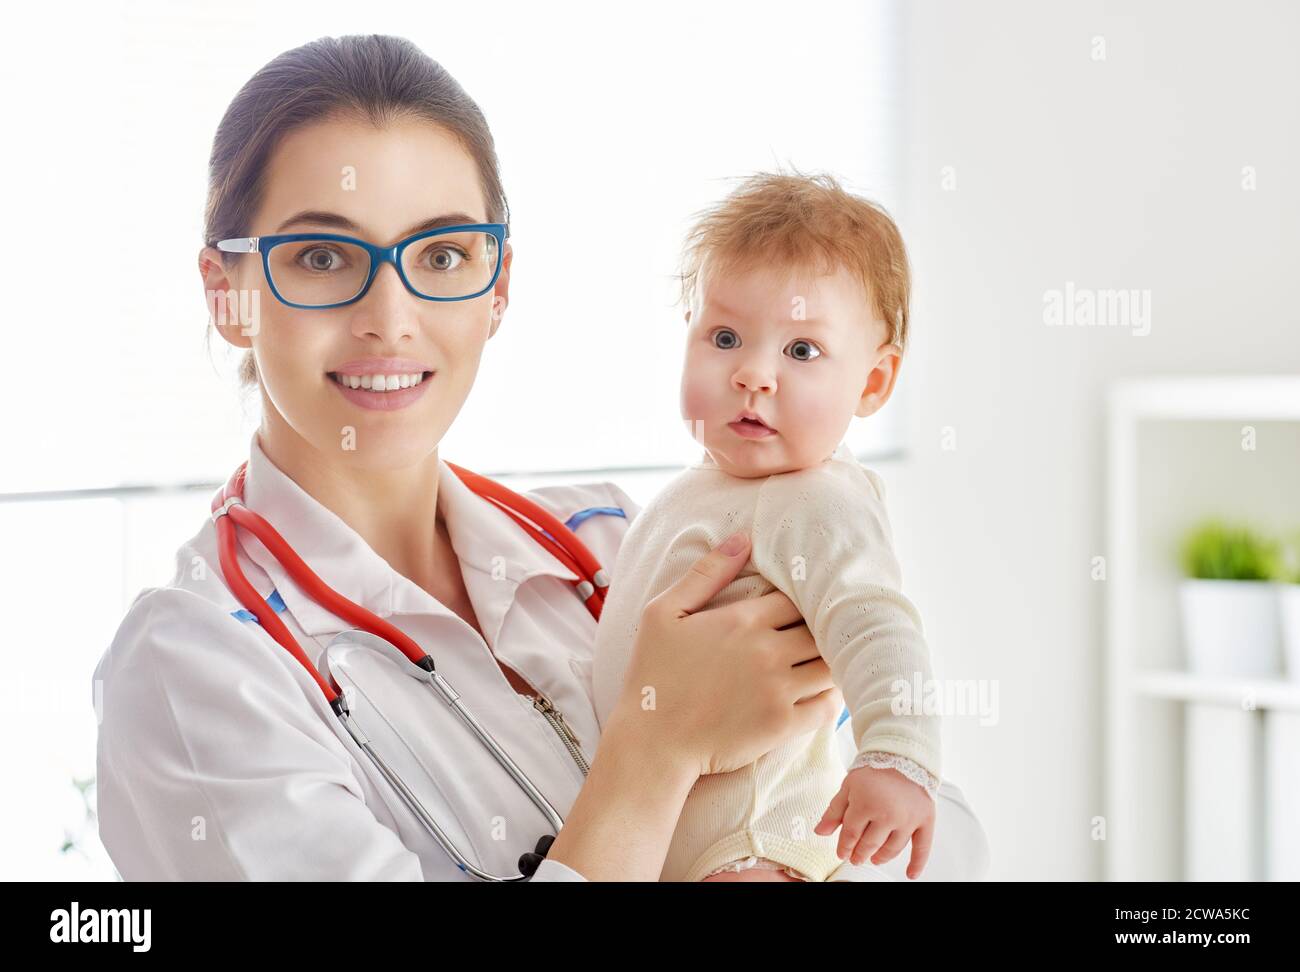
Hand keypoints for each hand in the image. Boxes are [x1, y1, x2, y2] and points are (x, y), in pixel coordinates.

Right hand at [603, 531, 842, 777]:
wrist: (652, 743)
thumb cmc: (653, 675)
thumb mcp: (664, 613)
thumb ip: (706, 573)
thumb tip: (743, 538)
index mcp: (743, 619)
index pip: (798, 598)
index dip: (804, 601)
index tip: (802, 609)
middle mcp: (768, 651)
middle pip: (822, 629)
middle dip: (824, 630)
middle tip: (823, 635)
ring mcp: (778, 689)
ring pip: (831, 666)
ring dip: (832, 662)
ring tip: (827, 661)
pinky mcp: (782, 725)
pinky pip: (827, 706)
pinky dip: (831, 697)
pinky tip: (820, 693)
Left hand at [814, 764, 935, 878]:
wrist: (903, 755)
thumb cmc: (874, 769)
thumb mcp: (848, 786)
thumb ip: (834, 811)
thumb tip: (820, 832)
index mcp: (865, 805)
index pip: (851, 835)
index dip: (844, 847)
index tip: (842, 853)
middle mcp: (888, 815)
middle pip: (870, 844)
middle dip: (860, 854)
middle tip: (856, 858)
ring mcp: (908, 819)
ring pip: (892, 848)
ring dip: (880, 857)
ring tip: (874, 859)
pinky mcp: (925, 819)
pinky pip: (923, 846)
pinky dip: (918, 863)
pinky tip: (911, 874)